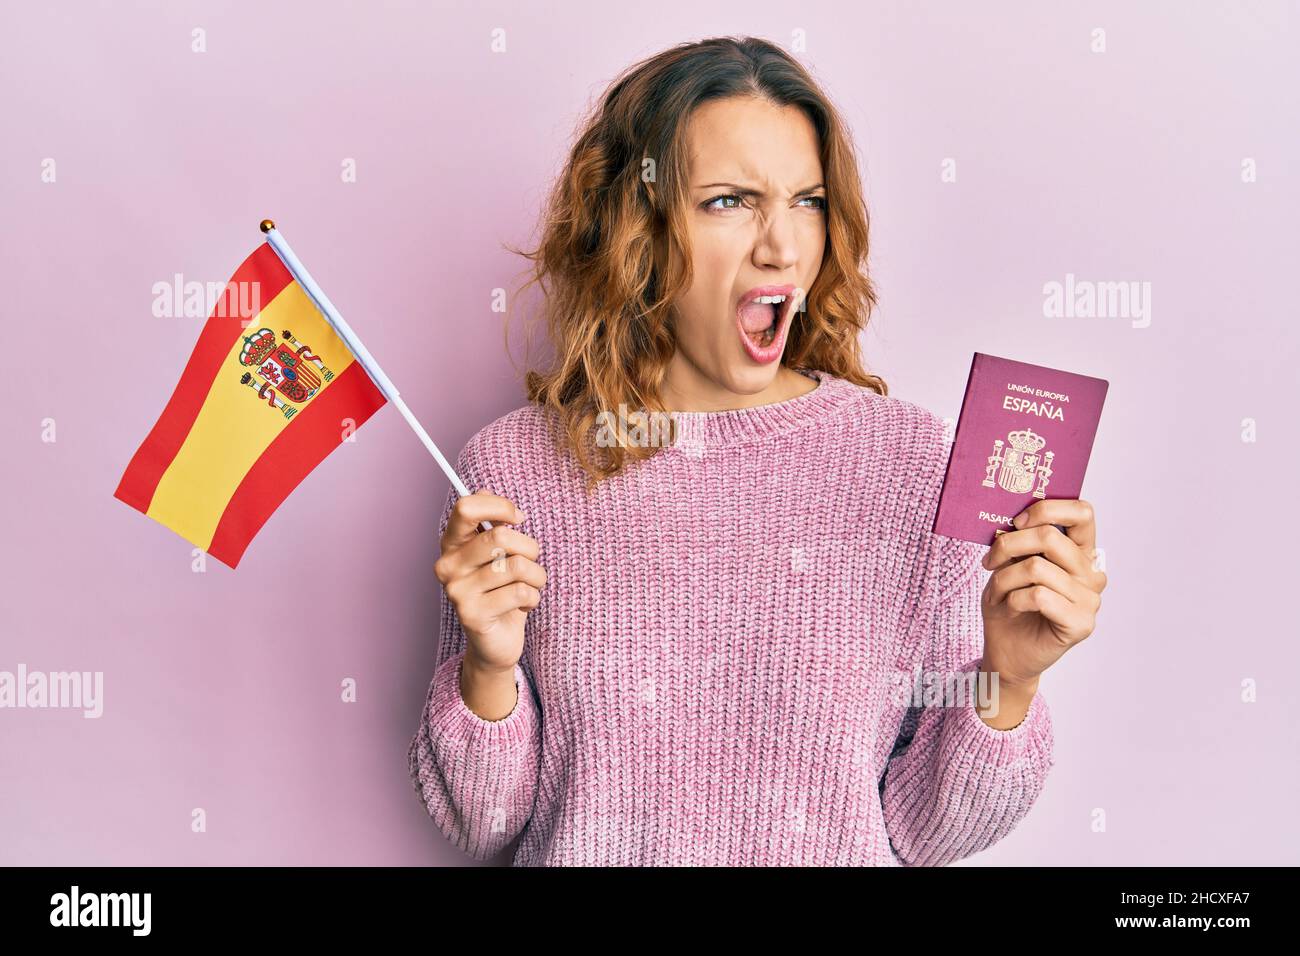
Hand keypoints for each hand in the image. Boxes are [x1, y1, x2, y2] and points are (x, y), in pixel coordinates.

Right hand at [433, 489, 546, 674]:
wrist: (495, 641)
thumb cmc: (501, 589)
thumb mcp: (498, 553)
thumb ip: (493, 524)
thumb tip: (491, 496)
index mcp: (452, 544)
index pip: (466, 508)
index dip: (499, 506)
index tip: (518, 518)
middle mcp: (448, 566)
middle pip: (499, 537)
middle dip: (529, 547)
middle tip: (531, 561)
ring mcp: (457, 591)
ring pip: (516, 565)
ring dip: (537, 576)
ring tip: (531, 585)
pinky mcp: (472, 615)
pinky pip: (520, 592)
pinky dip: (533, 597)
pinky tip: (523, 605)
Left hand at [978, 499, 1107, 693]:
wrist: (1006, 651)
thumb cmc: (1009, 605)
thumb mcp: (1008, 566)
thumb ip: (1019, 544)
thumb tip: (1008, 524)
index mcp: (1079, 553)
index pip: (1082, 513)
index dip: (1047, 509)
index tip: (1017, 521)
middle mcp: (1091, 573)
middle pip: (1050, 537)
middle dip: (1008, 544)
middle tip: (990, 560)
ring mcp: (1090, 599)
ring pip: (1037, 568)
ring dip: (1005, 578)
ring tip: (997, 591)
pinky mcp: (1081, 624)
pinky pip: (1039, 596)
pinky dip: (1013, 598)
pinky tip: (1010, 607)